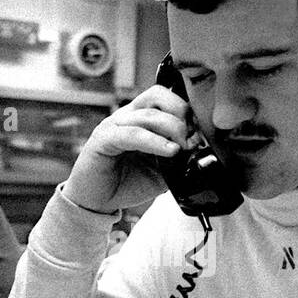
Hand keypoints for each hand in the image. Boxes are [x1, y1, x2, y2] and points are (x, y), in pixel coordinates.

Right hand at [62, 85, 194, 213]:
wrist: (97, 202)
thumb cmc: (125, 184)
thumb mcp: (161, 172)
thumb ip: (178, 160)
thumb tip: (199, 153)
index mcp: (140, 119)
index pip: (165, 98)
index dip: (186, 110)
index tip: (200, 133)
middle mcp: (126, 117)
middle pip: (157, 95)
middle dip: (181, 113)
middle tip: (193, 137)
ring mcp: (113, 125)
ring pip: (148, 115)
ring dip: (173, 129)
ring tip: (185, 147)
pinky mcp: (103, 140)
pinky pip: (132, 135)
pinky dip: (154, 142)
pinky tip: (169, 151)